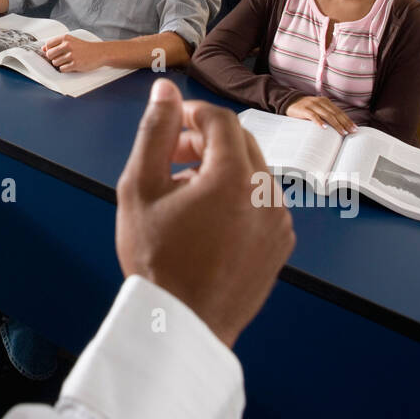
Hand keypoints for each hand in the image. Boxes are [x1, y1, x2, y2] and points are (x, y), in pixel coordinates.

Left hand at [40, 34, 102, 73]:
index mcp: (66, 38)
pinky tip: (71, 65)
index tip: (54, 52)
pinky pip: (62, 69)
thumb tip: (43, 48)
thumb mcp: (71, 41)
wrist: (99, 52)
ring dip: (60, 64)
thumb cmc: (85, 47)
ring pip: (55, 63)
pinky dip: (65, 69)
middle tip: (61, 58)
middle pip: (49, 54)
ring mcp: (71, 55)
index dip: (49, 50)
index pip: (48, 44)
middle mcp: (67, 45)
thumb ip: (57, 44)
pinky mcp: (75, 64)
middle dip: (53, 58)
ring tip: (68, 61)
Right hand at [116, 80, 294, 348]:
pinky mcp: (280, 245)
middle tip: (170, 157)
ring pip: (252, 173)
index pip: (220, 120)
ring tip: (181, 194)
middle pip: (239, 143)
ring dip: (219, 169)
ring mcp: (278, 222)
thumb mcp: (139, 188)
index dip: (192, 113)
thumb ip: (156, 132)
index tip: (170, 122)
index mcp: (235, 177)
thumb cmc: (156, 261)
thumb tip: (165, 92)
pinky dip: (236, 198)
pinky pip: (262, 203)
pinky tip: (204, 221)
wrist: (181, 326)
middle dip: (205, 140)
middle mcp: (267, 195)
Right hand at [285, 96, 355, 134]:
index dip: (348, 120)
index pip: (339, 112)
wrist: (289, 102)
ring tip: (342, 132)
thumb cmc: (306, 109)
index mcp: (326, 101)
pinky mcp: (304, 109)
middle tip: (351, 132)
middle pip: (335, 113)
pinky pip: (313, 116)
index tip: (354, 128)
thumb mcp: (318, 109)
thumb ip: (327, 114)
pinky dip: (319, 122)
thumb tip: (341, 127)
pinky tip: (325, 128)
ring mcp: (312, 105)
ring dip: (336, 124)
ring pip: (327, 115)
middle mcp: (320, 102)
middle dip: (345, 123)